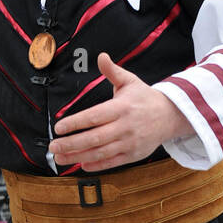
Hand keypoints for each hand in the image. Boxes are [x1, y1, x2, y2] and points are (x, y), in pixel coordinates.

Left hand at [50, 52, 191, 171]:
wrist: (170, 116)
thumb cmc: (144, 98)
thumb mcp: (130, 81)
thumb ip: (113, 71)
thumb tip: (101, 56)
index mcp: (121, 107)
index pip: (94, 116)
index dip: (75, 123)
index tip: (58, 127)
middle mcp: (125, 126)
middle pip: (94, 138)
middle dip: (71, 143)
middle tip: (53, 146)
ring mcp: (129, 142)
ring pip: (100, 153)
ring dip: (78, 157)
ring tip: (60, 158)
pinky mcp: (133, 155)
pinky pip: (112, 162)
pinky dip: (96, 165)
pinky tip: (81, 165)